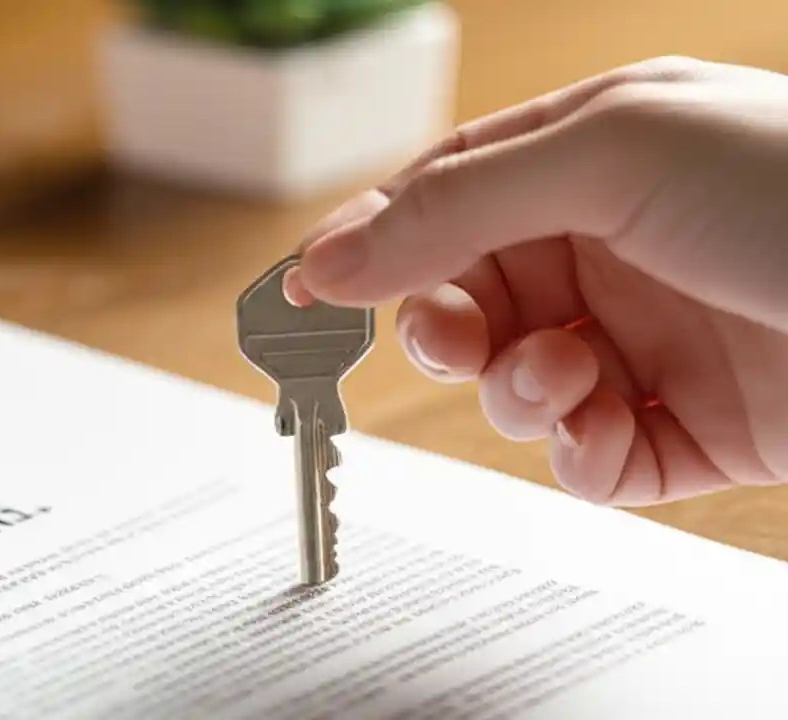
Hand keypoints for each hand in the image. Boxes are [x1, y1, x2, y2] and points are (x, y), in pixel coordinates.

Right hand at [287, 56, 787, 505]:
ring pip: (514, 385)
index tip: (310, 290)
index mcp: (593, 156)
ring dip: (519, 390)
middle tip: (451, 335)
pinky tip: (610, 425)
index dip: (376, 240)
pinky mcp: (683, 431)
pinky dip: (579, 450)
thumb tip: (326, 256)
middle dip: (445, 325)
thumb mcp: (609, 154)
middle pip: (468, 297)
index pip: (447, 196)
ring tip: (569, 376)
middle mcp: (612, 247)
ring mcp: (645, 340)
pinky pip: (585, 456)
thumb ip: (452, 207)